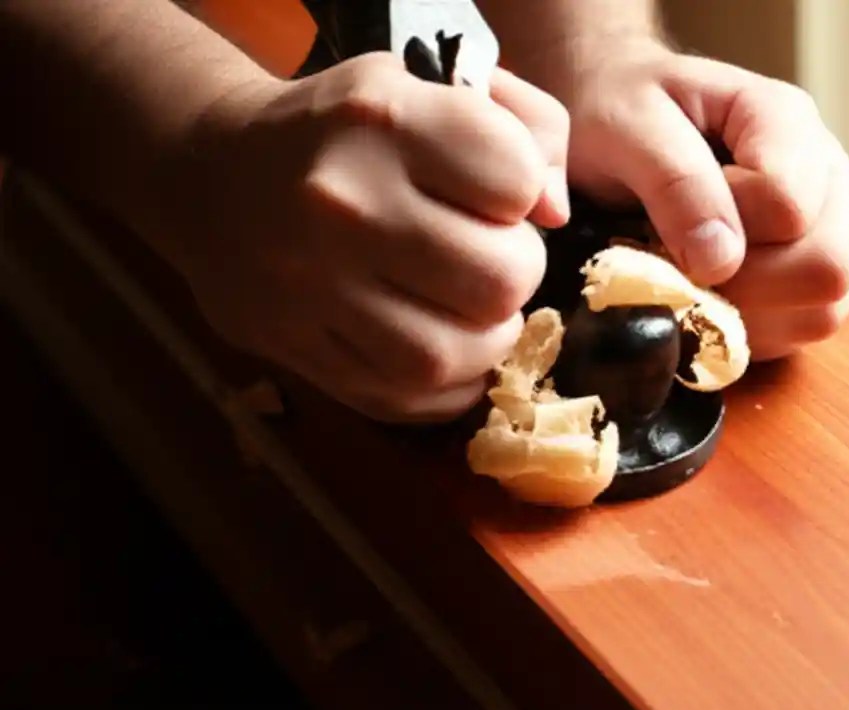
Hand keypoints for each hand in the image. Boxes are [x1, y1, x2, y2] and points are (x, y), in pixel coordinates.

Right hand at [169, 53, 569, 421]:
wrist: (207, 171)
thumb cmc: (345, 129)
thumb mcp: (431, 85)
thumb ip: (525, 127)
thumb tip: (554, 212)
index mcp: (384, 120)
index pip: (517, 184)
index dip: (524, 195)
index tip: (492, 193)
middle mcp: (344, 203)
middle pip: (501, 279)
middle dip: (515, 273)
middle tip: (488, 258)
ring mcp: (312, 284)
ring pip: (455, 355)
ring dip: (487, 341)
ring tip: (470, 311)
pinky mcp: (292, 345)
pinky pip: (404, 399)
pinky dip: (444, 388)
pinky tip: (441, 349)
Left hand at [557, 42, 848, 359]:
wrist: (611, 118)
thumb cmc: (619, 111)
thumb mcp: (629, 124)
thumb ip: (675, 181)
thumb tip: (721, 261)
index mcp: (787, 121)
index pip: (789, 206)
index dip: (725, 229)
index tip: (667, 216)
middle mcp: (826, 176)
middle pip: (829, 265)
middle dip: (746, 284)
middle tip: (683, 264)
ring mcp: (827, 229)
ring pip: (825, 308)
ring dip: (750, 313)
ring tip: (695, 279)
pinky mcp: (809, 276)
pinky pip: (805, 328)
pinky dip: (753, 330)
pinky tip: (711, 299)